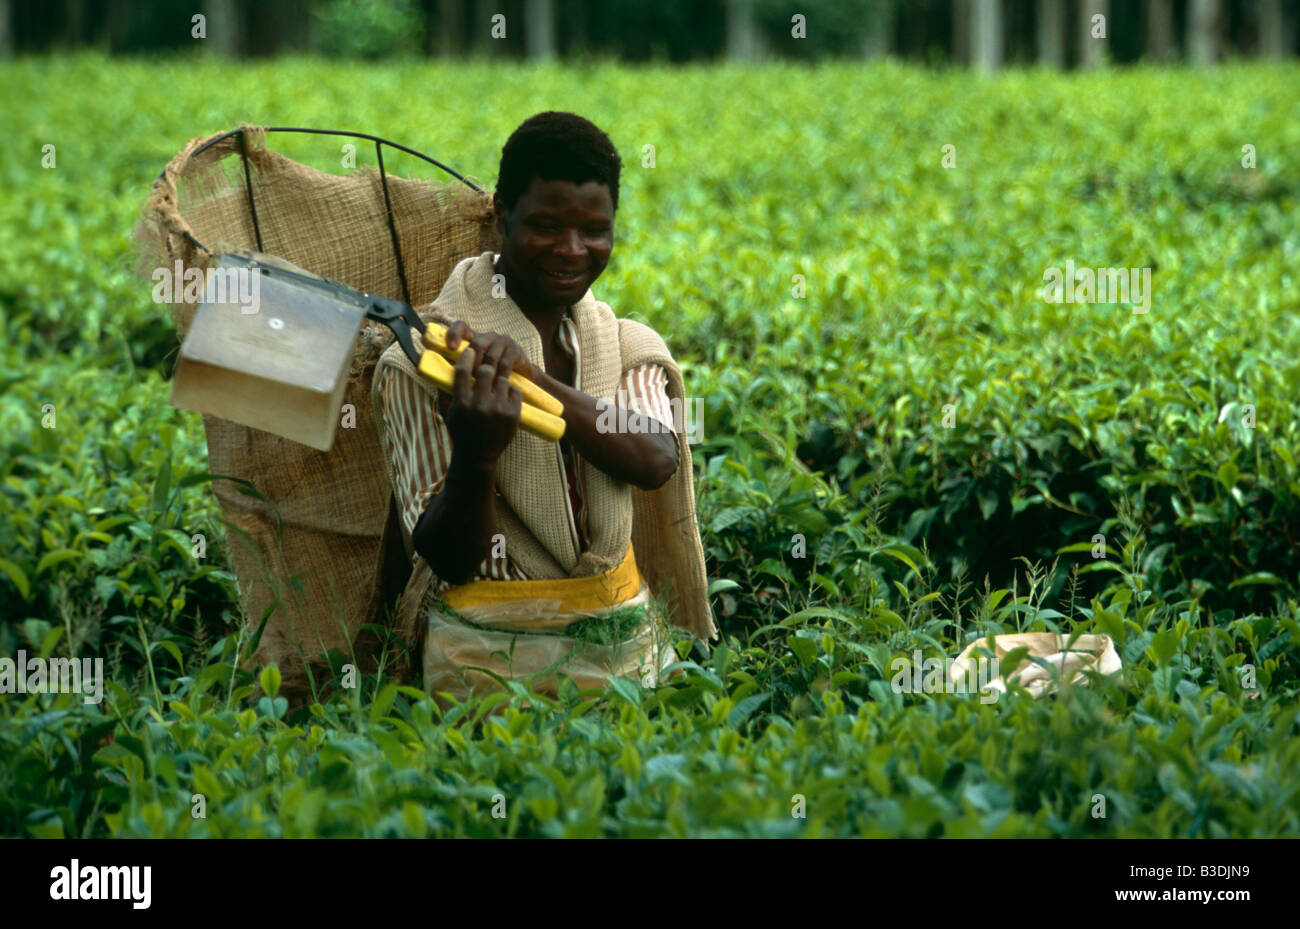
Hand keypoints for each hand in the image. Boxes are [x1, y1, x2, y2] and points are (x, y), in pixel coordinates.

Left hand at [443, 321, 537, 382]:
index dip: (454, 333)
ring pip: (491, 354)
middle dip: (473, 363)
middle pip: (477, 343)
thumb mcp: (471, 380)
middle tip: (471, 379)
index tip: (451, 347)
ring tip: (486, 386)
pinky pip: (505, 362)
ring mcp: (502, 342)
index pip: (461, 327)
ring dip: (487, 372)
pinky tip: (499, 383)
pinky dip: (500, 375)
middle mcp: (487, 337)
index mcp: (472, 340)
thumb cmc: (488, 384)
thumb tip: (437, 380)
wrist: (515, 389)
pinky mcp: (516, 350)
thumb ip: (455, 378)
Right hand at [443, 322, 528, 466]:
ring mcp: (498, 409)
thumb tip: (441, 367)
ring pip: (502, 379)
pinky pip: (515, 390)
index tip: (470, 350)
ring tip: (496, 384)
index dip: (467, 356)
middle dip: (486, 366)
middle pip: (486, 370)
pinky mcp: (513, 414)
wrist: (478, 456)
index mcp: (462, 402)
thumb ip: (444, 391)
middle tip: (487, 366)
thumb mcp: (447, 412)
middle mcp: (480, 404)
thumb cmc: (461, 431)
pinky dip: (510, 391)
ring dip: (499, 379)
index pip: (463, 370)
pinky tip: (505, 396)